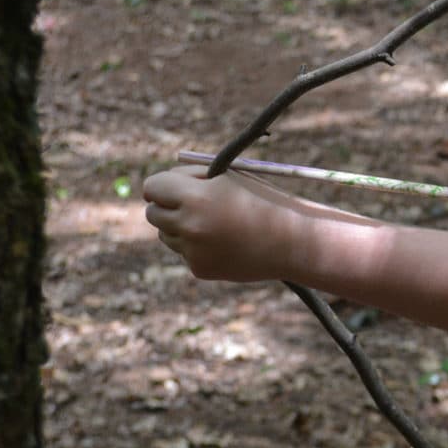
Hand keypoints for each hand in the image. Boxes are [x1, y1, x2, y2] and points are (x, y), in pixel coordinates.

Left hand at [142, 165, 331, 282]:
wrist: (294, 242)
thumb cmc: (264, 202)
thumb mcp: (230, 178)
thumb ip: (193, 178)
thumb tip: (159, 186)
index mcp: (196, 196)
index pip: (153, 186)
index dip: (163, 185)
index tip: (171, 188)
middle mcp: (190, 225)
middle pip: (153, 213)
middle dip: (167, 207)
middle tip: (189, 206)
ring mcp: (193, 251)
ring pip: (167, 235)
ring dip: (181, 228)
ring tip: (216, 226)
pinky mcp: (200, 269)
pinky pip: (186, 253)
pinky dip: (199, 248)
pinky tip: (226, 244)